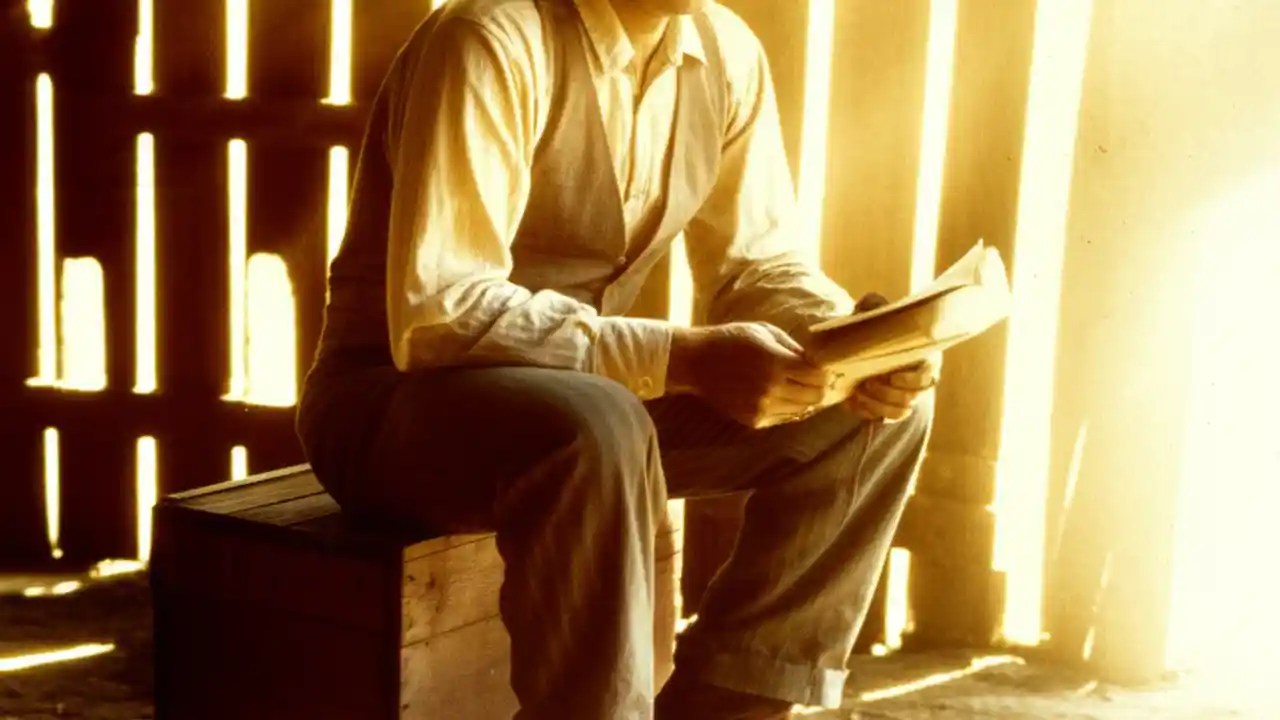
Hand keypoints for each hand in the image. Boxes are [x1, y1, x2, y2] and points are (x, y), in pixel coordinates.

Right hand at [668, 323, 829, 428]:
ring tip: (791, 386)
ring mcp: (762, 407)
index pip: (818, 377)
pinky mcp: (753, 420)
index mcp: (777, 362)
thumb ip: (793, 347)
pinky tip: (774, 395)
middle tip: (809, 380)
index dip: (822, 373)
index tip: (819, 368)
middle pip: (814, 397)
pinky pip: (782, 417)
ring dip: (801, 399)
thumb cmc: (732, 340)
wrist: (696, 362)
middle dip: (816, 388)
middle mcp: (772, 388)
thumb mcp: (765, 332)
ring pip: (800, 410)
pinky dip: (784, 408)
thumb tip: (816, 362)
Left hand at [846, 291, 939, 422]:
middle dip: (888, 392)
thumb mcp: (872, 311)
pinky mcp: (891, 407)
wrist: (856, 344)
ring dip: (878, 404)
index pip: (928, 375)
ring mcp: (907, 395)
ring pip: (900, 410)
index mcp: (925, 356)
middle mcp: (920, 379)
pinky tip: (854, 401)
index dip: (911, 379)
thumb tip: (870, 301)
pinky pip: (886, 417)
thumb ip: (874, 305)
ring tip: (859, 390)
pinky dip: (870, 412)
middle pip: (913, 396)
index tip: (892, 375)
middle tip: (867, 382)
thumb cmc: (872, 327)